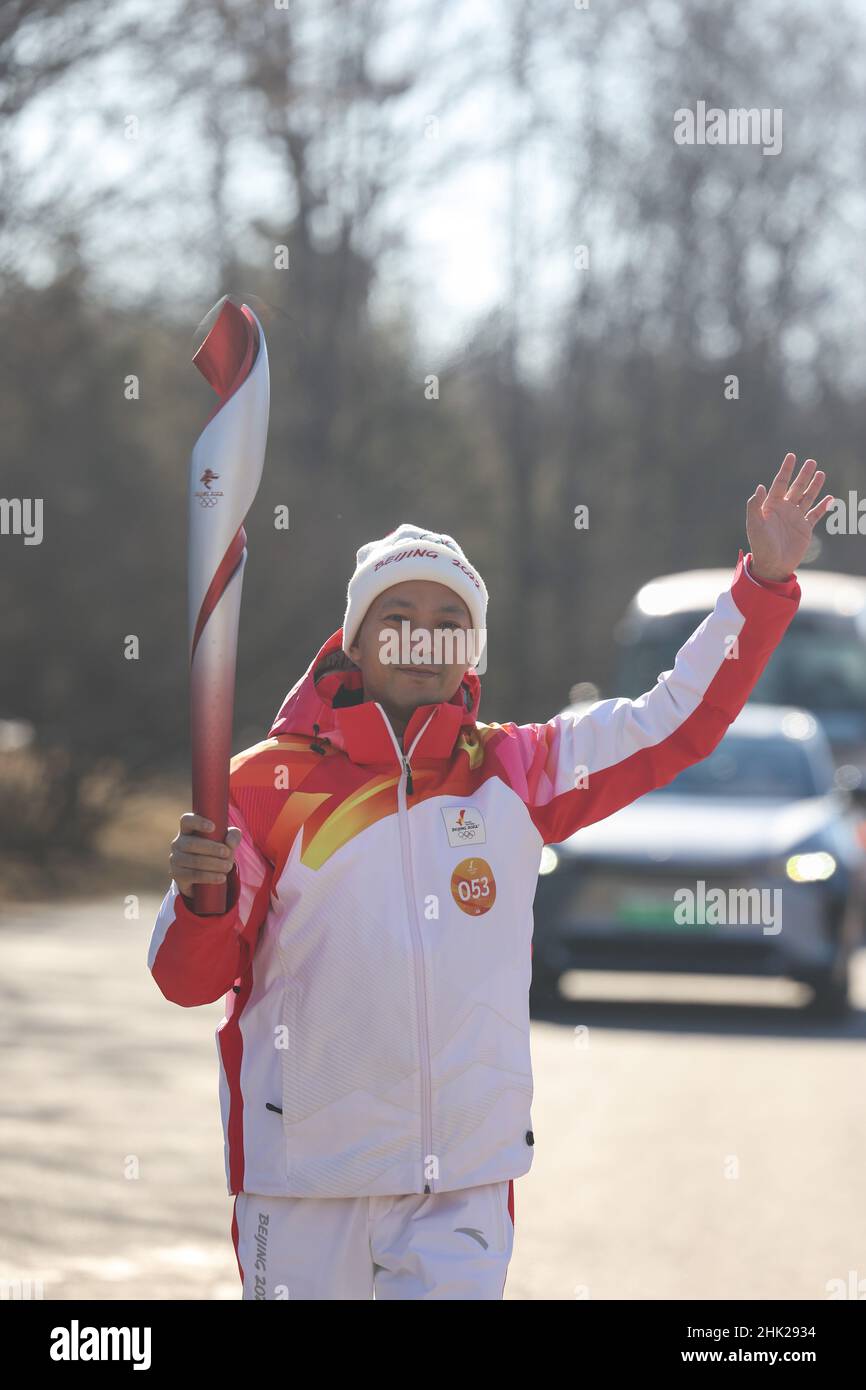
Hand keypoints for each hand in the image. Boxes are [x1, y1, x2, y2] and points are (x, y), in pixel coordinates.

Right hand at [169, 813, 241, 897]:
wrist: (203, 876)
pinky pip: (193, 875)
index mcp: (187, 830)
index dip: (198, 822)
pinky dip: (209, 876)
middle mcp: (178, 843)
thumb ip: (233, 836)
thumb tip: (230, 842)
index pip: (186, 820)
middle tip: (226, 852)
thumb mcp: (226, 841)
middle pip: (191, 844)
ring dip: (213, 864)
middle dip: (211, 848)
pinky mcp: (177, 875)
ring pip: (193, 861)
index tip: (213, 827)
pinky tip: (221, 877)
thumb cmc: (215, 850)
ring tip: (228, 866)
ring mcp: (175, 859)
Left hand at [746, 453, 832, 581]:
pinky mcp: (805, 529)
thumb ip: (755, 506)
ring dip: (814, 486)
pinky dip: (823, 506)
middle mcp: (784, 509)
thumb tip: (760, 487)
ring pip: (807, 498)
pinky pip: (815, 514)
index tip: (792, 456)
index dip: (786, 470)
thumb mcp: (754, 525)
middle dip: (803, 475)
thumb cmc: (760, 546)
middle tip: (811, 462)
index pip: (779, 483)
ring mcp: (795, 518)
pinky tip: (830, 498)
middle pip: (796, 487)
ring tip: (820, 473)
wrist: (772, 565)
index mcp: (771, 506)